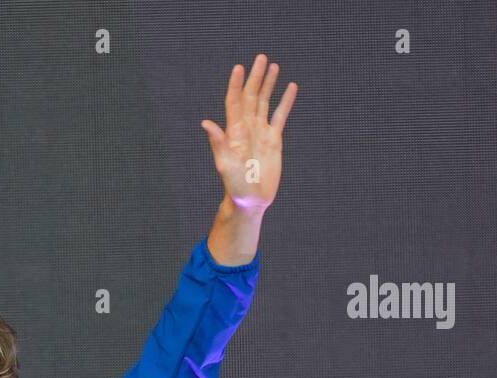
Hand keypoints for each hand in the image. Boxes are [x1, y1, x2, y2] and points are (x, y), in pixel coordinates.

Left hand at [200, 53, 296, 213]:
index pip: (235, 102)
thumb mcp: (225, 165)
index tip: (239, 67)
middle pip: (251, 96)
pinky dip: (286, 101)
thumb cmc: (235, 186)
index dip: (236, 85)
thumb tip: (206, 123)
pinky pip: (280, 116)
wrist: (250, 200)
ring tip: (273, 66)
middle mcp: (247, 128)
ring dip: (268, 84)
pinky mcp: (273, 140)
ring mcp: (261, 132)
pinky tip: (290, 88)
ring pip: (265, 102)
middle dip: (255, 77)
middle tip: (261, 57)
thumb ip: (218, 143)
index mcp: (234, 132)